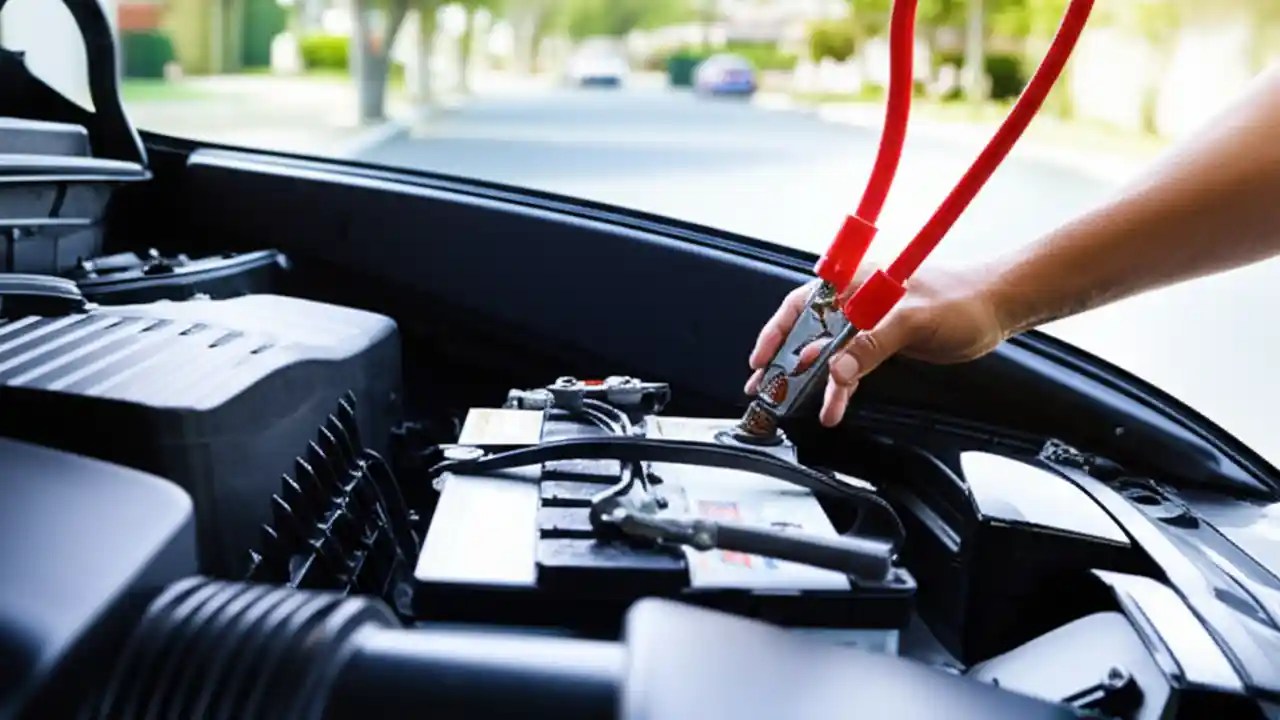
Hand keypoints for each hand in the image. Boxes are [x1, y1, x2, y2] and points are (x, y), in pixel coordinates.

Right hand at [746, 264, 1007, 426]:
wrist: (998, 308)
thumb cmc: (963, 298)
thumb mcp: (913, 320)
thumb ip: (872, 345)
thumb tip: (837, 369)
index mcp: (856, 280)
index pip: (802, 304)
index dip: (777, 331)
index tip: (762, 359)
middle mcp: (856, 299)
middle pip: (807, 330)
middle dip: (784, 360)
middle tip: (765, 387)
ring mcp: (868, 321)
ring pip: (827, 353)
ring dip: (812, 380)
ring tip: (794, 403)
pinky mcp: (882, 342)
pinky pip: (851, 365)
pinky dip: (839, 386)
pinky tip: (833, 404)